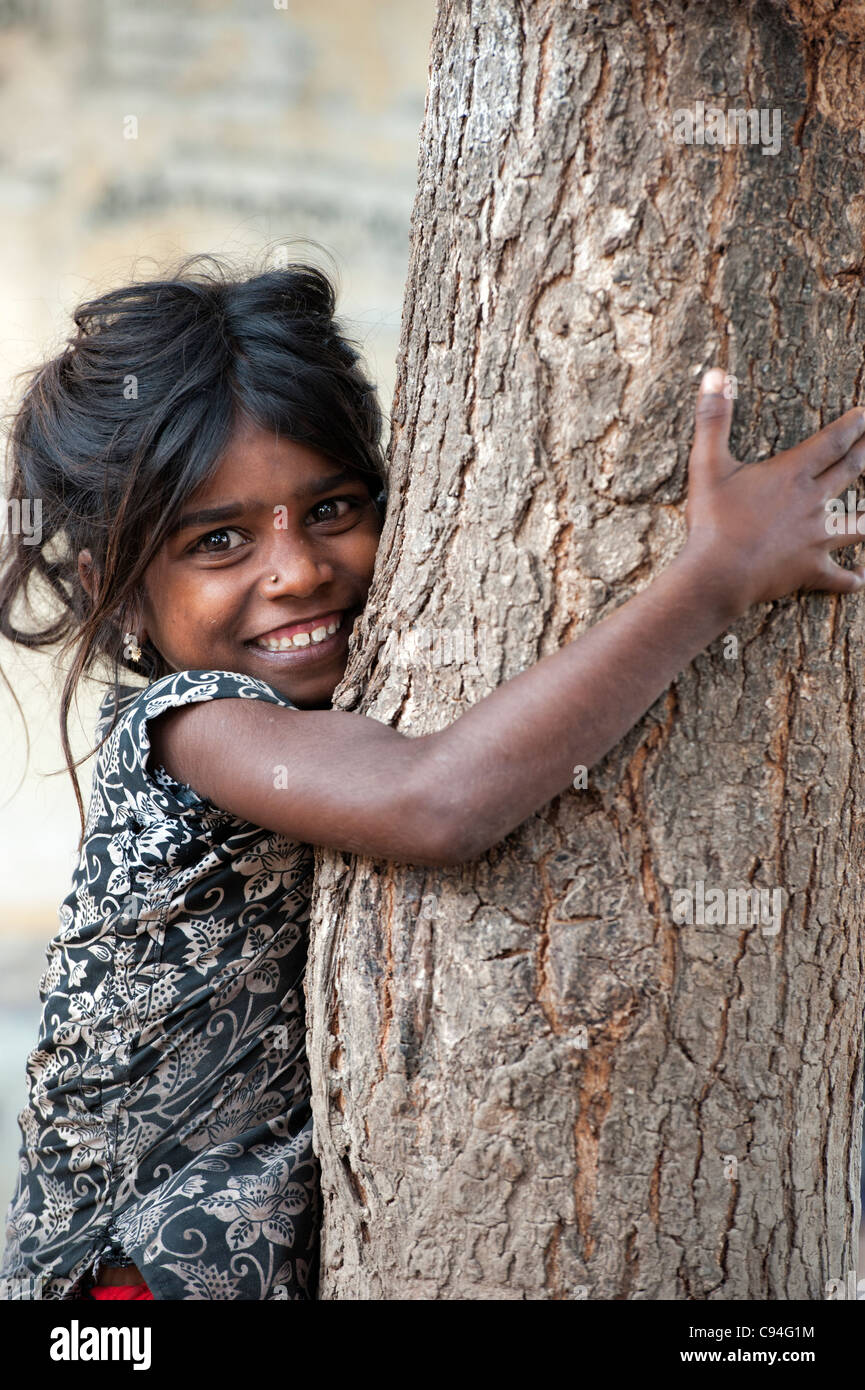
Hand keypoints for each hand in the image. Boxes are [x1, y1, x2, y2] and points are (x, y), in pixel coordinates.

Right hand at [681, 367, 864, 615]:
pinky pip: (838, 576)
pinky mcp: (809, 570)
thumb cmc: (713, 520)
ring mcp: (815, 538)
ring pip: (857, 524)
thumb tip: (715, 375)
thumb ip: (713, 419)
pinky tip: (862, 578)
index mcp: (791, 474)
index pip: (831, 442)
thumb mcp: (707, 464)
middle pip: (850, 472)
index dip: (852, 426)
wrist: (718, 574)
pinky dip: (852, 578)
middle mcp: (812, 502)